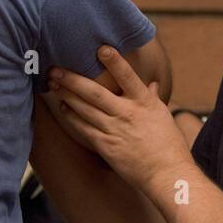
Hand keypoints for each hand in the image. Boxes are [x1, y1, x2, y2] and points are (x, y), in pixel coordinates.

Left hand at [48, 46, 189, 190]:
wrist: (167, 174)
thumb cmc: (169, 144)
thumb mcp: (163, 116)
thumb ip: (153, 98)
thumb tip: (152, 84)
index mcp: (144, 102)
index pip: (128, 76)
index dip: (114, 62)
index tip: (101, 48)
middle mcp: (127, 113)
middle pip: (94, 92)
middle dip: (73, 79)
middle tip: (56, 68)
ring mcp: (114, 129)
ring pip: (85, 108)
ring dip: (67, 94)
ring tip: (53, 83)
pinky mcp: (106, 145)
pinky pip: (84, 128)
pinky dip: (72, 116)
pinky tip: (63, 107)